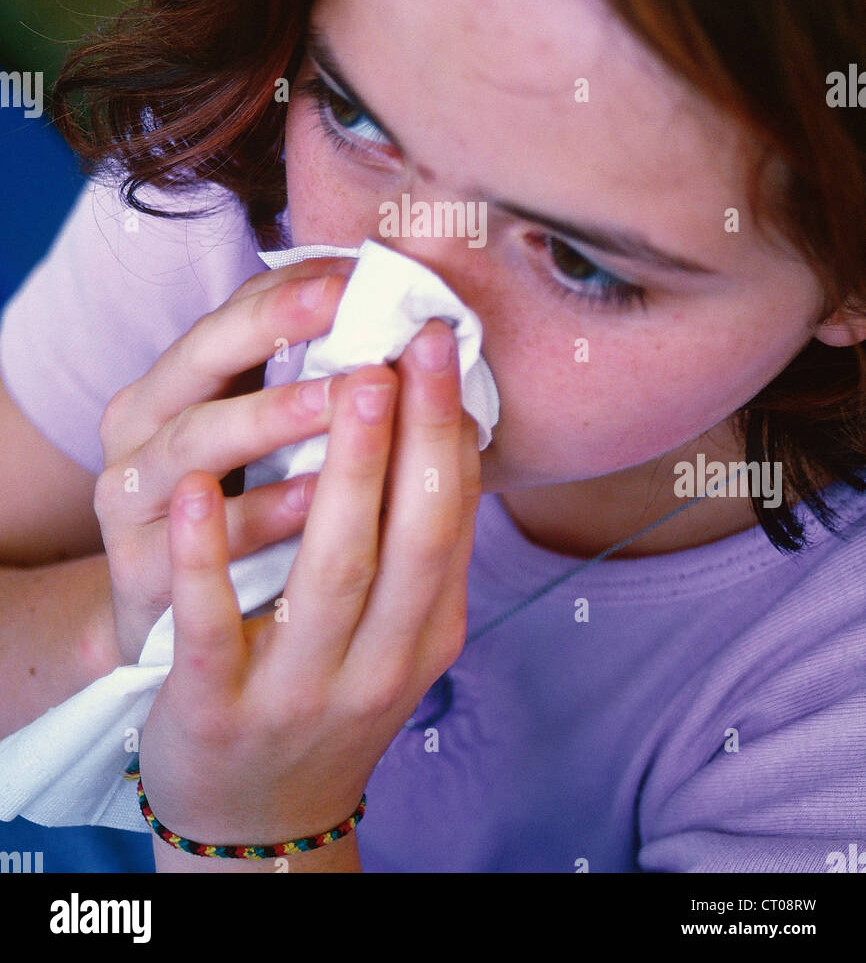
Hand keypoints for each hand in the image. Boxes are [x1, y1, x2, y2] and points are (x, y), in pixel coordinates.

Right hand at [95, 257, 354, 663]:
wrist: (166, 632)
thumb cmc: (233, 517)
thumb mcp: (256, 443)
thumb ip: (306, 381)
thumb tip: (403, 322)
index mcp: (166, 387)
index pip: (227, 316)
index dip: (292, 289)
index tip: (362, 270)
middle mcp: (136, 433)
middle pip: (201, 361)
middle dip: (278, 325)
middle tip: (353, 308)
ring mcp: (127, 504)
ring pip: (192, 443)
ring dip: (271, 415)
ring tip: (346, 397)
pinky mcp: (136, 575)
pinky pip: (200, 539)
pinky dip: (258, 516)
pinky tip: (317, 499)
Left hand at [137, 318, 481, 851]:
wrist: (258, 815)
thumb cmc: (329, 692)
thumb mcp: (395, 632)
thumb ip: (415, 544)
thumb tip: (443, 420)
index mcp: (427, 633)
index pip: (452, 521)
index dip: (450, 430)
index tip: (441, 346)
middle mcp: (377, 663)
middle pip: (412, 538)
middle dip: (417, 435)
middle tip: (413, 343)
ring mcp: (299, 688)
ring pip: (333, 572)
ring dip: (346, 473)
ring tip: (350, 384)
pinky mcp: (216, 706)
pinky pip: (214, 625)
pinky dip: (208, 557)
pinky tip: (200, 491)